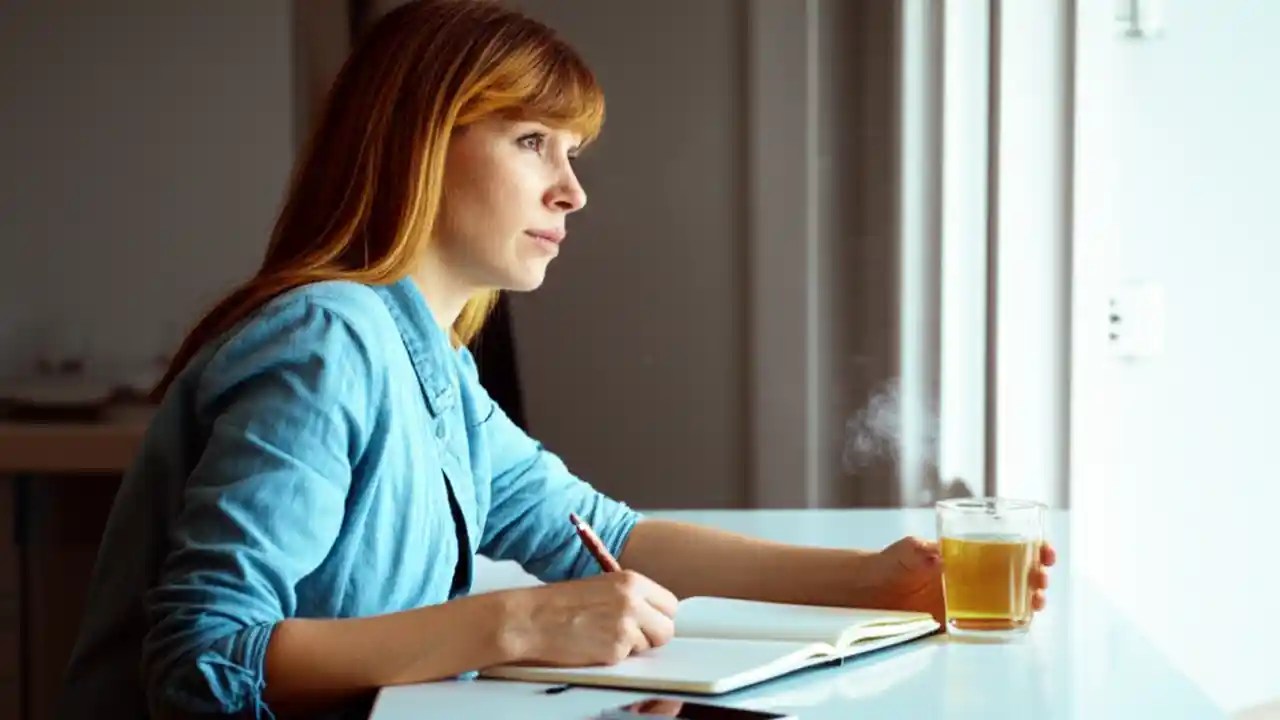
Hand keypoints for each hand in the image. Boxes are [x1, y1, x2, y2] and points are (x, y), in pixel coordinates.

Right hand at [502, 570, 678, 666]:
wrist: (531, 619)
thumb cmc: (560, 602)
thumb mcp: (603, 585)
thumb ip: (631, 596)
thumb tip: (654, 613)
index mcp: (632, 581)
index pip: (670, 604)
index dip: (659, 615)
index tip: (647, 620)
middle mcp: (633, 602)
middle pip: (667, 628)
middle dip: (653, 635)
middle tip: (632, 634)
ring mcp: (625, 628)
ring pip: (649, 646)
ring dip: (632, 646)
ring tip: (604, 636)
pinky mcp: (614, 651)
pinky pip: (627, 658)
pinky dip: (614, 656)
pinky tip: (593, 645)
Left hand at [858, 537, 1056, 621]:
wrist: (873, 590)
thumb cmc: (891, 563)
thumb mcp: (906, 551)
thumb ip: (918, 550)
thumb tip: (934, 552)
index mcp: (969, 553)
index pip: (1010, 547)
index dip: (1034, 548)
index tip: (1046, 551)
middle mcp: (976, 576)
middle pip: (1020, 574)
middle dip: (1039, 576)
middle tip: (1041, 578)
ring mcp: (971, 599)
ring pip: (1013, 600)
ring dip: (1031, 600)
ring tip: (1036, 602)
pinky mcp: (961, 620)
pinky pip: (991, 625)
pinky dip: (1010, 625)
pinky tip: (1020, 624)